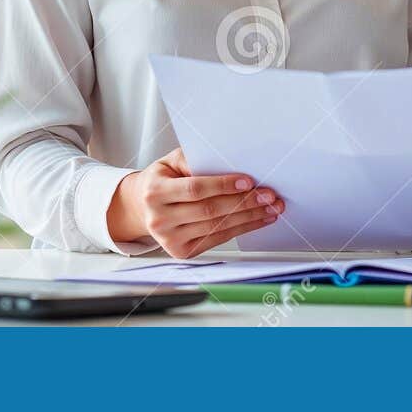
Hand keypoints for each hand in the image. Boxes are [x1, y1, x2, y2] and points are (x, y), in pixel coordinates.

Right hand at [107, 148, 283, 257]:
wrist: (141, 207)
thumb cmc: (162, 180)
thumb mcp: (171, 162)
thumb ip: (195, 159)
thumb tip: (229, 162)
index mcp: (155, 191)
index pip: (195, 188)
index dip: (223, 185)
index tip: (248, 180)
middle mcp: (159, 218)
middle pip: (209, 210)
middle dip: (244, 202)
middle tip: (269, 194)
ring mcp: (169, 239)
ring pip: (217, 227)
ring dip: (249, 217)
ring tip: (271, 207)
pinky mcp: (182, 251)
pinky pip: (218, 239)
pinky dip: (242, 228)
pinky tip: (258, 219)